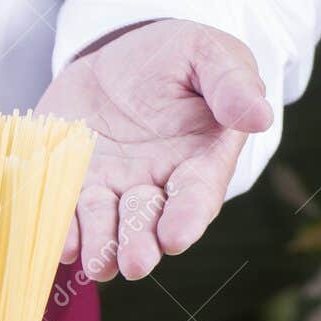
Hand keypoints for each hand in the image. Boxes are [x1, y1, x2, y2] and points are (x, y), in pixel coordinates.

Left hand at [37, 18, 272, 280]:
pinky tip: (61, 245)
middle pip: (148, 221)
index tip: (177, 237)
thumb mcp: (207, 54)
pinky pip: (65, 210)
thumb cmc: (177, 58)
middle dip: (140, 243)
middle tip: (134, 264)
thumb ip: (231, 84)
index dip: (187, 217)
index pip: (196, 196)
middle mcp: (154, 186)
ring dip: (100, 247)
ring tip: (96, 265)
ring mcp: (110, 189)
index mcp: (198, 162)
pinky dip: (62, 229)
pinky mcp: (71, 184)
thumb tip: (259, 116)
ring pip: (105, 226)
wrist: (118, 57)